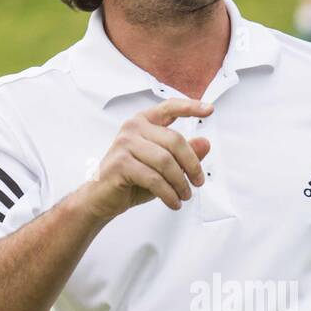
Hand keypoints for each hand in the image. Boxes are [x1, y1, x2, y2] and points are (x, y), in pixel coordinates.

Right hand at [85, 97, 211, 219]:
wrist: (101, 198)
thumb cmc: (131, 180)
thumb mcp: (163, 167)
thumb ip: (184, 155)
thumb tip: (206, 143)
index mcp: (144, 122)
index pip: (169, 108)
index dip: (190, 107)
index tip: (210, 110)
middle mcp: (133, 128)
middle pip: (175, 141)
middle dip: (192, 165)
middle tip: (198, 182)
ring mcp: (124, 144)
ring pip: (166, 162)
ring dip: (180, 183)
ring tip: (185, 196)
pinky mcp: (120, 164)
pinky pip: (154, 179)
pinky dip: (168, 194)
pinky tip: (173, 203)